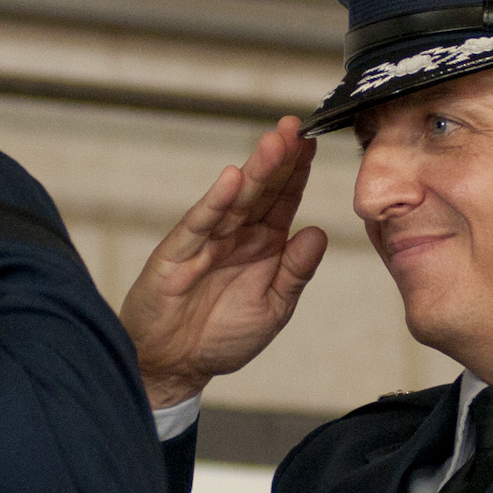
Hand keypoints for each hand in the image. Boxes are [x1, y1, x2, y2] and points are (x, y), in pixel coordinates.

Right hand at [122, 116, 327, 408]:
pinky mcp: (179, 253)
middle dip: (280, 158)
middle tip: (296, 127)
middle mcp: (236, 236)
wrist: (174, 365)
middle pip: (262, 190)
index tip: (314, 141)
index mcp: (263, 246)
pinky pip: (200, 223)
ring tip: (274, 142)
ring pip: (236, 199)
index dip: (298, 172)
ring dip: (254, 170)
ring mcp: (207, 241)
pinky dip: (216, 202)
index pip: (283, 200)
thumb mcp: (272, 308)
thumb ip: (295, 272)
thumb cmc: (221, 338)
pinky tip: (233, 179)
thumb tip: (318, 233)